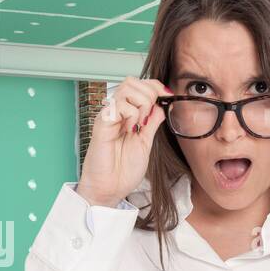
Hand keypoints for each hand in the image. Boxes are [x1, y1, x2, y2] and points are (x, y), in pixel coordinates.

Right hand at [77, 76, 170, 207]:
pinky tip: (128, 130)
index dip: (156, 86)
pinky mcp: (101, 123)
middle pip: (132, 81)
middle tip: (148, 119)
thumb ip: (152, 122)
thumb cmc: (123, 170)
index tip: (167, 97)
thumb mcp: (146, 142)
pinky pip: (118, 105)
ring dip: (140, 104)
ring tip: (138, 125)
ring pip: (126, 88)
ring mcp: (108, 116)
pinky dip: (130, 115)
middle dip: (149, 94)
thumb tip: (161, 105)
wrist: (110, 189)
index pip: (141, 86)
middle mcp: (116, 112)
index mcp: (126, 114)